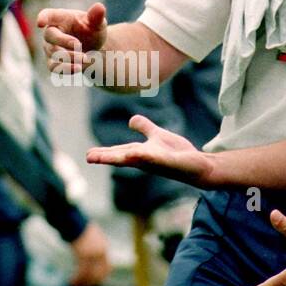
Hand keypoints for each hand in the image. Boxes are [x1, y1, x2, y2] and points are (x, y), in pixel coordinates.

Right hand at [37, 2, 107, 73]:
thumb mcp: (97, 23)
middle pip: (50, 36)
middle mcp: (51, 32)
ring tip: (86, 58)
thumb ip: (96, 17)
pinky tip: (79, 68)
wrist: (93, 50)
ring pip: (53, 53)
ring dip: (70, 57)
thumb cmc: (91, 31)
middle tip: (79, 45)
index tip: (40, 23)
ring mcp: (50, 48)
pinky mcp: (53, 62)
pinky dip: (67, 68)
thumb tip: (99, 7)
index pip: (48, 15)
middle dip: (64, 41)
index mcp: (60, 18)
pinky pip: (55, 67)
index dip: (43, 18)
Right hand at [69, 222, 109, 285]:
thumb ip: (94, 248)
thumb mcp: (93, 238)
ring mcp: (93, 254)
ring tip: (74, 284)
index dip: (102, 276)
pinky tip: (71, 281)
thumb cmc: (81, 229)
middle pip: (99, 273)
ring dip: (82, 281)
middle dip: (91, 281)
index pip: (108, 267)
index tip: (94, 281)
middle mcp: (101, 252)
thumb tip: (90, 259)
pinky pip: (81, 271)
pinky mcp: (83, 255)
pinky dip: (77, 278)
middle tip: (83, 285)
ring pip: (90, 274)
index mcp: (104, 248)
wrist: (75, 222)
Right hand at [86, 115, 214, 187]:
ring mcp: (157, 162)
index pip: (119, 152)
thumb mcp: (157, 136)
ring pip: (135, 159)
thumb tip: (130, 120)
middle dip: (106, 158)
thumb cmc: (176, 153)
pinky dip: (145, 156)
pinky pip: (155, 158)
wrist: (198, 165)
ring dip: (120, 158)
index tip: (87, 155)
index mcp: (140, 153)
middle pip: (122, 157)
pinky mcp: (170, 162)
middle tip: (88, 158)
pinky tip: (135, 153)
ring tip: (105, 157)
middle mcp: (145, 159)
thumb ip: (144, 128)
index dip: (104, 153)